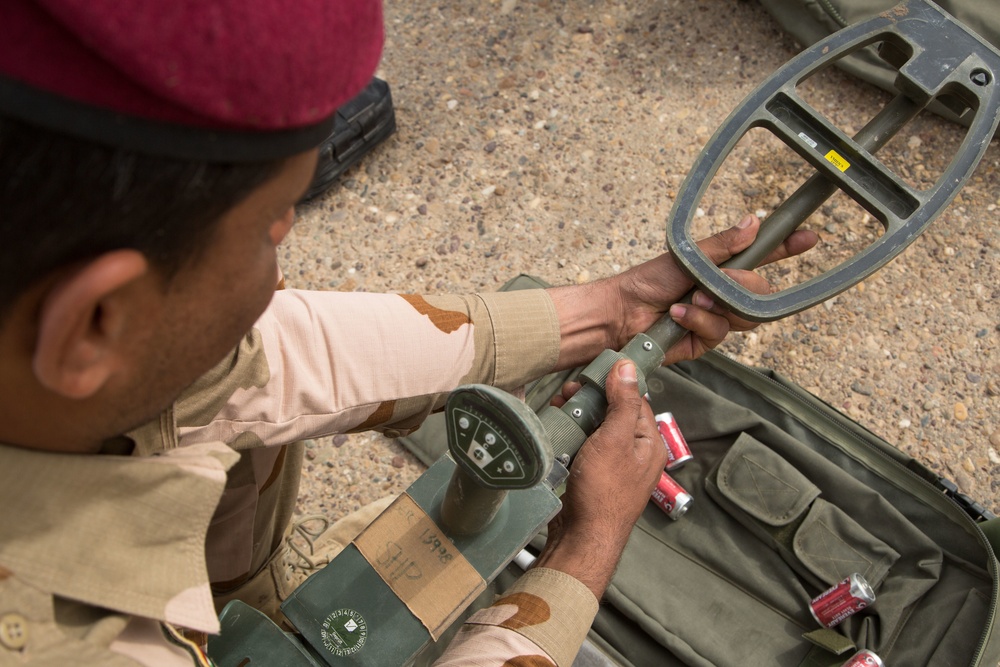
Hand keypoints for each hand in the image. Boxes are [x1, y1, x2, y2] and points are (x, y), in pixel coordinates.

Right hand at [533, 359, 666, 598]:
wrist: (582, 536)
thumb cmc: (604, 491)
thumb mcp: (614, 439)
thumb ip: (622, 402)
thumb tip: (628, 368)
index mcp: (649, 443)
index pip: (634, 400)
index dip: (612, 384)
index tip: (589, 375)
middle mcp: (634, 453)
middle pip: (612, 413)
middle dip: (590, 400)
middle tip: (568, 393)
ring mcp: (612, 465)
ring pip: (595, 429)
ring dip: (577, 416)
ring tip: (558, 408)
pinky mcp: (592, 475)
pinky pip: (583, 447)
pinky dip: (570, 436)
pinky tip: (557, 430)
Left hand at [546, 214, 817, 367]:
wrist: (620, 313)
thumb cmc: (646, 282)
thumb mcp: (686, 256)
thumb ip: (723, 245)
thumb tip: (754, 222)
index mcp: (719, 268)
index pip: (761, 256)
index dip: (785, 248)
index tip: (808, 237)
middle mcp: (721, 293)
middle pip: (758, 291)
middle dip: (742, 286)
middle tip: (718, 284)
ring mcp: (714, 318)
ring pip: (742, 314)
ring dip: (717, 305)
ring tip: (690, 300)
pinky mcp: (704, 341)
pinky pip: (718, 331)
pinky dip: (699, 320)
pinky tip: (679, 315)